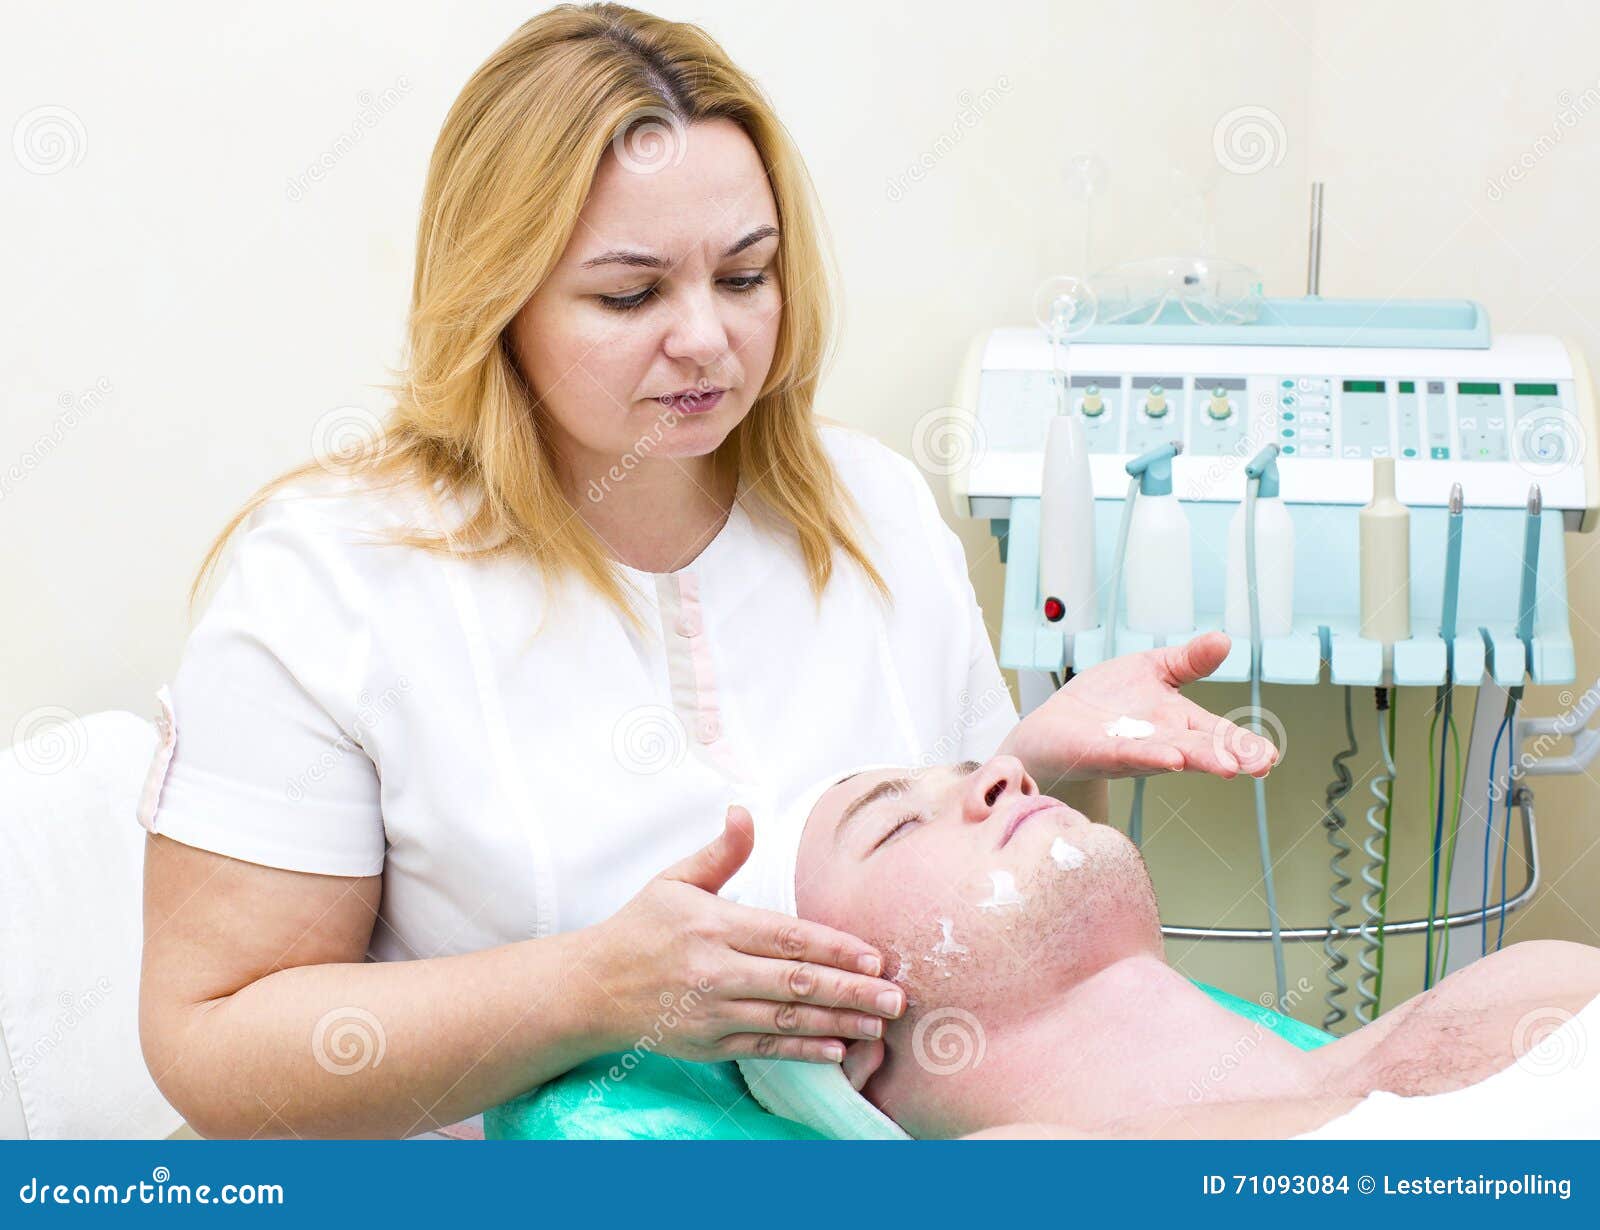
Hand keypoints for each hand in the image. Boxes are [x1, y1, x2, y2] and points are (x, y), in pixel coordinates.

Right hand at [587, 806, 906, 1063]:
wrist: (591, 988)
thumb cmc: (640, 927)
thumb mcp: (675, 880)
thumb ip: (720, 852)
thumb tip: (744, 810)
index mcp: (714, 925)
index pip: (787, 937)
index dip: (836, 948)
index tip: (876, 957)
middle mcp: (715, 970)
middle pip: (796, 981)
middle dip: (852, 991)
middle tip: (897, 997)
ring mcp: (712, 1012)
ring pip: (788, 1018)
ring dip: (839, 1023)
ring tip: (880, 1023)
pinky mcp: (709, 1043)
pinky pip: (766, 1046)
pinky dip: (804, 1050)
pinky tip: (838, 1049)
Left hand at [1002, 631, 1278, 786]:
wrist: (1056, 724)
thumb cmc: (1106, 702)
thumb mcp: (1152, 669)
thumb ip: (1189, 660)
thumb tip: (1224, 639)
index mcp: (1177, 721)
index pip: (1217, 733)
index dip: (1243, 744)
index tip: (1269, 756)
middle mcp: (1161, 741)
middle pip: (1201, 748)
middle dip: (1229, 756)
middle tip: (1257, 764)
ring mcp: (1132, 750)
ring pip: (1170, 755)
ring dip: (1197, 759)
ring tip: (1225, 766)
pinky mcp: (1101, 752)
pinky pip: (1127, 754)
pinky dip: (1150, 755)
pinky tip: (1170, 758)